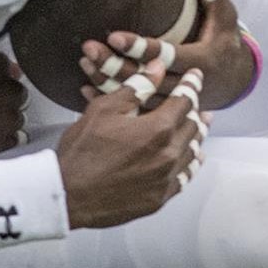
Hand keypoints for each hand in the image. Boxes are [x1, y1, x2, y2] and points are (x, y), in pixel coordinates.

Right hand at [0, 51, 27, 161]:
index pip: (10, 72)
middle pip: (17, 96)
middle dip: (5, 101)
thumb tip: (12, 68)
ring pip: (16, 118)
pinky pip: (13, 139)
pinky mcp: (2, 141)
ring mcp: (9, 117)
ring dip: (4, 119)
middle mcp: (9, 91)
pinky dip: (2, 138)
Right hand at [55, 59, 209, 228]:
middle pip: (192, 126)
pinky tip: (191, 157)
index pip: (185, 101)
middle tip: (194, 101)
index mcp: (158, 130)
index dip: (191, 85)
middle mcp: (168, 155)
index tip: (195, 76)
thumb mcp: (104, 109)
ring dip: (195, 135)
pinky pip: (184, 177)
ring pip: (192, 152)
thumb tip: (157, 69)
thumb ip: (136, 87)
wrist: (68, 195)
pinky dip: (190, 163)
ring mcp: (165, 179)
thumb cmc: (81, 152)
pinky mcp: (159, 198)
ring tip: (199, 124)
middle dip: (194, 109)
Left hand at [78, 0, 256, 109]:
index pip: (167, 56)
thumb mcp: (225, 14)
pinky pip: (134, 107)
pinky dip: (110, 99)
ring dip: (108, 82)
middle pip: (146, 78)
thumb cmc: (224, 39)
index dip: (140, 48)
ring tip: (85, 64)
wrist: (234, 79)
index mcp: (202, 61)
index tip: (114, 36)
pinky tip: (86, 89)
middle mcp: (187, 84)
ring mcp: (174, 101)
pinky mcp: (164, 110)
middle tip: (89, 48)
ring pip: (137, 97)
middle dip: (115, 65)